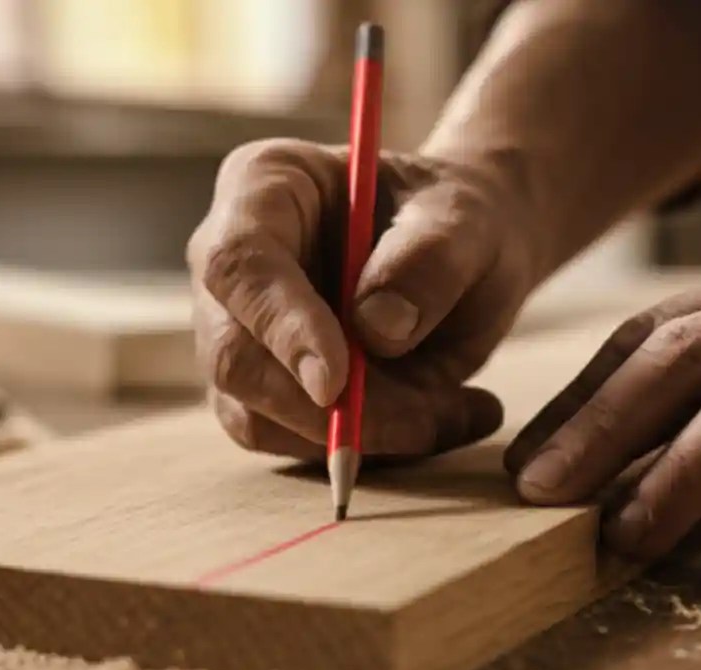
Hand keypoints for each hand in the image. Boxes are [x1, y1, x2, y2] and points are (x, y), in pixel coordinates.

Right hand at [187, 139, 541, 458]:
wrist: (469, 255)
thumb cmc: (460, 220)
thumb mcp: (467, 220)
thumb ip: (429, 261)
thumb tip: (378, 330)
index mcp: (262, 188)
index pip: (239, 266)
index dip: (281, 327)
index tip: (337, 382)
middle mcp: (231, 267)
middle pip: (233, 356)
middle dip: (321, 408)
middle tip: (424, 417)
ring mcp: (238, 334)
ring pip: (258, 417)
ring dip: (360, 435)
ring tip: (454, 407)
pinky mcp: (263, 394)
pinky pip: (293, 445)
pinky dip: (373, 449)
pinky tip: (443, 417)